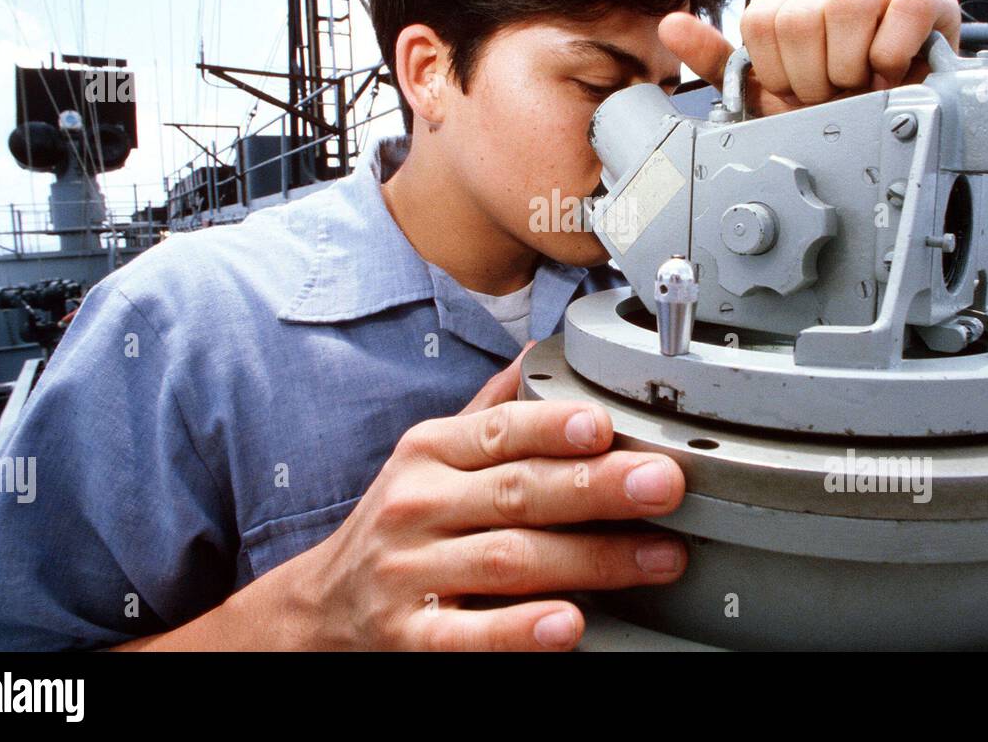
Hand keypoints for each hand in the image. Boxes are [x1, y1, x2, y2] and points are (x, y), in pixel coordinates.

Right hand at [300, 343, 687, 649]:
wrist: (323, 607)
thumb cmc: (400, 523)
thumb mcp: (432, 457)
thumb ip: (490, 412)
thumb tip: (544, 351)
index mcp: (430, 452)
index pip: (498, 430)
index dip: (552, 426)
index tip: (604, 424)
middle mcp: (418, 505)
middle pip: (517, 492)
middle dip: (597, 487)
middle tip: (664, 484)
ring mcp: (411, 573)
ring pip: (509, 560)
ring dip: (592, 559)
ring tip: (657, 558)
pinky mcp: (410, 635)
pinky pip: (468, 635)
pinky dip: (519, 631)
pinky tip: (567, 624)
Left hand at [660, 0, 961, 115]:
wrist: (895, 131)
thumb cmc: (837, 109)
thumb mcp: (768, 92)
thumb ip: (718, 59)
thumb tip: (670, 24)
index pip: (760, 19)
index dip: (778, 69)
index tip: (798, 89)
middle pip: (799, 16)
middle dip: (813, 75)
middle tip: (832, 91)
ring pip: (846, 7)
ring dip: (851, 67)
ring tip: (861, 84)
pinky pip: (901, 10)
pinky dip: (891, 56)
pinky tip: (891, 73)